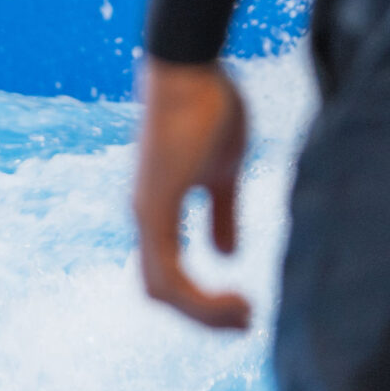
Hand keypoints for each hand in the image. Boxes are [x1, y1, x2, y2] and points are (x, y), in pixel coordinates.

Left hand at [133, 57, 251, 329]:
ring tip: (244, 316)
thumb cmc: (209, 109)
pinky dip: (195, 294)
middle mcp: (144, 219)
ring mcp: (145, 214)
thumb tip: (227, 253)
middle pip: (160, 293)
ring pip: (160, 290)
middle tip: (245, 322)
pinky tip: (230, 298)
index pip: (167, 277)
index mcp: (158, 213)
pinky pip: (165, 271)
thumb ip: (222, 214)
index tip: (243, 308)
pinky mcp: (153, 205)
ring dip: (202, 312)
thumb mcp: (224, 172)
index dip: (200, 301)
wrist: (192, 67)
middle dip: (202, 316)